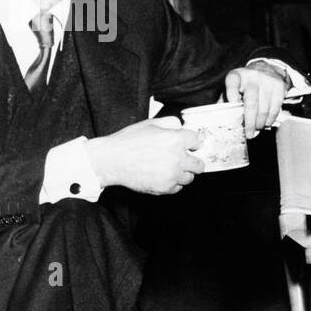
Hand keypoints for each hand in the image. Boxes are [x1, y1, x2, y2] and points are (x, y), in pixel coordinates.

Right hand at [86, 117, 203, 194]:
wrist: (110, 160)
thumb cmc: (128, 141)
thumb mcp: (150, 123)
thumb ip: (170, 123)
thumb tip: (182, 127)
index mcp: (175, 140)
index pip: (198, 141)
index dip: (193, 142)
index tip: (191, 145)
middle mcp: (177, 158)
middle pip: (199, 164)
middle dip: (193, 160)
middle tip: (184, 159)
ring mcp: (171, 175)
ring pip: (189, 178)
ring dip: (183, 173)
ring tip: (169, 167)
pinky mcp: (165, 188)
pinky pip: (177, 187)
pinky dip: (172, 183)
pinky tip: (161, 175)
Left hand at [224, 65, 290, 138]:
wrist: (267, 69)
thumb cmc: (246, 84)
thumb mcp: (234, 88)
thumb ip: (227, 102)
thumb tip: (224, 121)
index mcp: (237, 76)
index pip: (232, 83)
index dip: (232, 93)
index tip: (233, 103)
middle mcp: (252, 76)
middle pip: (251, 102)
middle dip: (250, 121)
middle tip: (249, 133)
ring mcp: (267, 81)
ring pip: (264, 107)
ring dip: (260, 123)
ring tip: (257, 129)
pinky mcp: (279, 86)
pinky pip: (275, 107)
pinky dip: (270, 119)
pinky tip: (266, 123)